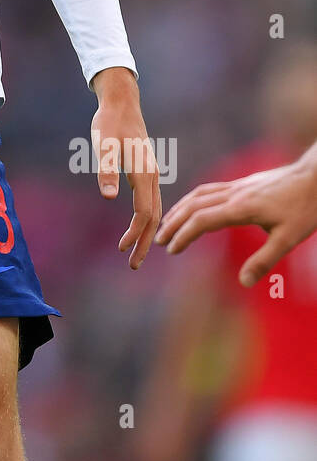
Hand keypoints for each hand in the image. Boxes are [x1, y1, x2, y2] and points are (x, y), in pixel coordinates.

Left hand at [91, 67, 160, 268]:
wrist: (121, 102)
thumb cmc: (108, 123)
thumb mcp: (102, 145)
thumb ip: (106, 170)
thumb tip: (109, 197)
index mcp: (143, 173)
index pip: (144, 213)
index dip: (134, 234)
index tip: (122, 251)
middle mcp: (152, 175)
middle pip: (153, 217)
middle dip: (143, 242)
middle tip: (132, 266)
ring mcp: (152, 172)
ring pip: (155, 209)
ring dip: (146, 233)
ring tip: (134, 251)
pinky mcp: (147, 169)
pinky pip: (152, 200)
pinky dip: (148, 218)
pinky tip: (140, 226)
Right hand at [155, 155, 316, 286]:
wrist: (314, 178)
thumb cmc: (304, 209)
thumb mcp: (289, 239)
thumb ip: (264, 260)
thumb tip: (243, 282)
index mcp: (241, 208)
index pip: (202, 220)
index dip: (183, 235)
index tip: (171, 250)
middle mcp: (234, 194)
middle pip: (193, 206)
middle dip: (173, 223)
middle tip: (159, 240)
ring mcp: (237, 186)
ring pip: (198, 194)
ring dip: (179, 209)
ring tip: (167, 223)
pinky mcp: (242, 184)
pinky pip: (209, 189)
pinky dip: (193, 199)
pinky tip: (192, 207)